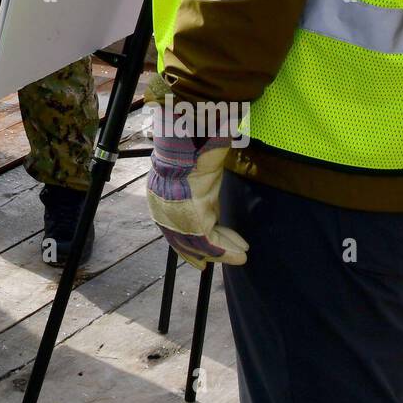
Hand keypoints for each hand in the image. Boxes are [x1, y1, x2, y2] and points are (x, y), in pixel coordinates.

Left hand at [146, 134, 248, 270]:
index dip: (188, 243)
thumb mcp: (196, 173)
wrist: (190, 142)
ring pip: (200, 245)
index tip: (203, 253)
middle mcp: (163, 211)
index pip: (173, 227)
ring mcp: (176, 218)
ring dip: (224, 252)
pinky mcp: (192, 222)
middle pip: (184, 241)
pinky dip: (227, 251)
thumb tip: (210, 193)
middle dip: (202, 253)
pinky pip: (211, 243)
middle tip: (222, 259)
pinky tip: (241, 253)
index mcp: (159, 197)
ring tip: (242, 256)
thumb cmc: (192, 148)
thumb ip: (200, 189)